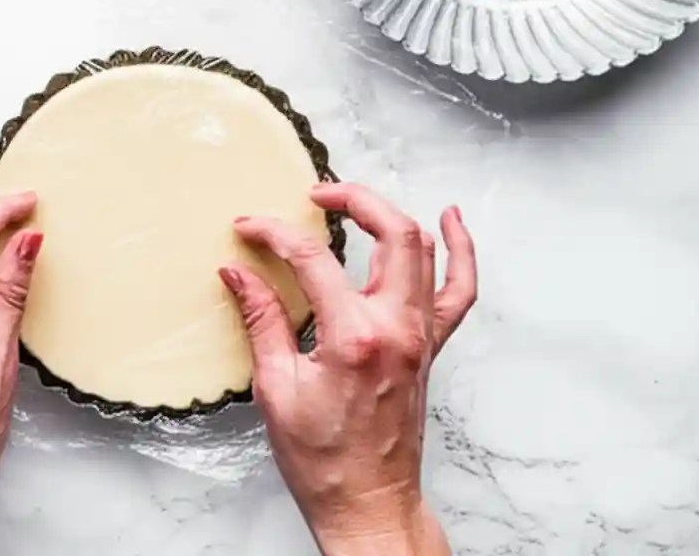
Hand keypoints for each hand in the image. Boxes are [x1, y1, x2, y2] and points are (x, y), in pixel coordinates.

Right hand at [219, 183, 476, 555]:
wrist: (367, 502)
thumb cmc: (323, 460)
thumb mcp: (276, 389)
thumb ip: (261, 321)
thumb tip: (239, 274)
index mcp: (354, 339)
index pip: (313, 259)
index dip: (275, 234)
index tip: (249, 228)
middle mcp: (397, 329)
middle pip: (392, 233)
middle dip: (353, 199)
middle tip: (315, 196)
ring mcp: (421, 337)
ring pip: (425, 251)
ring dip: (392, 214)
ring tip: (357, 200)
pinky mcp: (430, 348)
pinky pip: (458, 290)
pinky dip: (460, 251)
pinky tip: (450, 222)